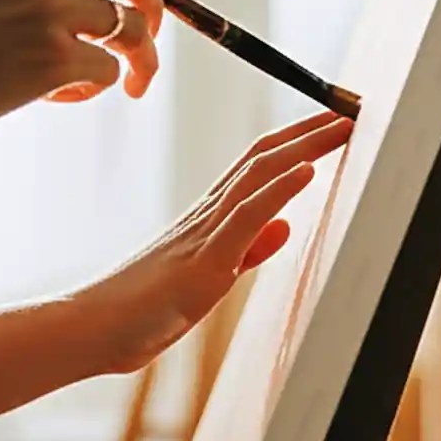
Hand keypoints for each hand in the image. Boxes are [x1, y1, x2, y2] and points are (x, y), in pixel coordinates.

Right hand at [73, 112, 353, 373]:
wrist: (92, 328)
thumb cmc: (141, 310)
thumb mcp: (210, 279)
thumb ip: (247, 251)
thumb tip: (285, 225)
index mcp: (206, 221)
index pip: (256, 168)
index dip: (294, 143)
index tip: (327, 125)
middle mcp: (206, 216)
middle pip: (263, 159)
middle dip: (308, 134)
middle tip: (347, 111)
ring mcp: (204, 235)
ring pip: (257, 175)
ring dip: (303, 147)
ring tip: (340, 126)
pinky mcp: (204, 262)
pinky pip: (245, 216)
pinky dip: (278, 189)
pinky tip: (306, 170)